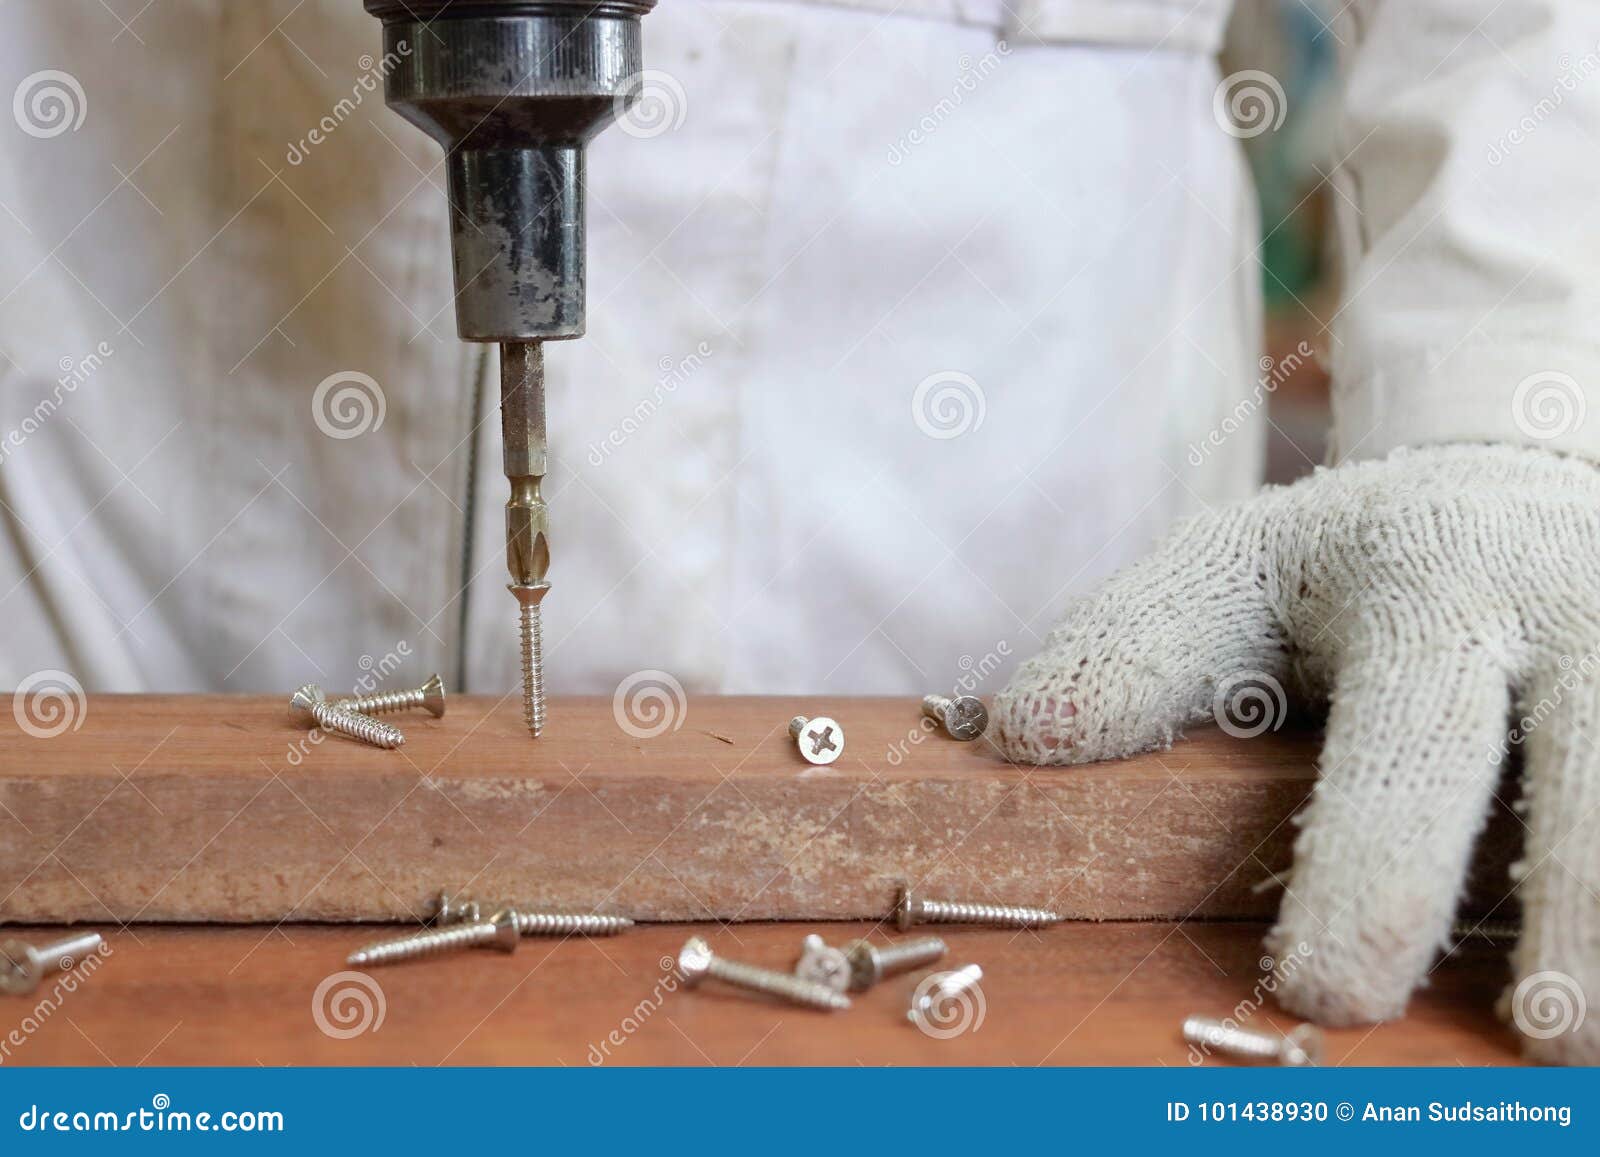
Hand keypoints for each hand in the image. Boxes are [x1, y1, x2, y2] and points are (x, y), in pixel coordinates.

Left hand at [992, 444, 1599, 1063]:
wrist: (1509, 473)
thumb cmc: (1349, 561)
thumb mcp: (1228, 575)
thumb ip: (1133, 650)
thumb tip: (1017, 737)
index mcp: (1425, 587)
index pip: (1402, 739)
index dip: (1371, 868)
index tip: (1328, 994)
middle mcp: (1566, 605)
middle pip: (1584, 764)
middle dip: (1573, 901)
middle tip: (1550, 1044)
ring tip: (1592, 1043)